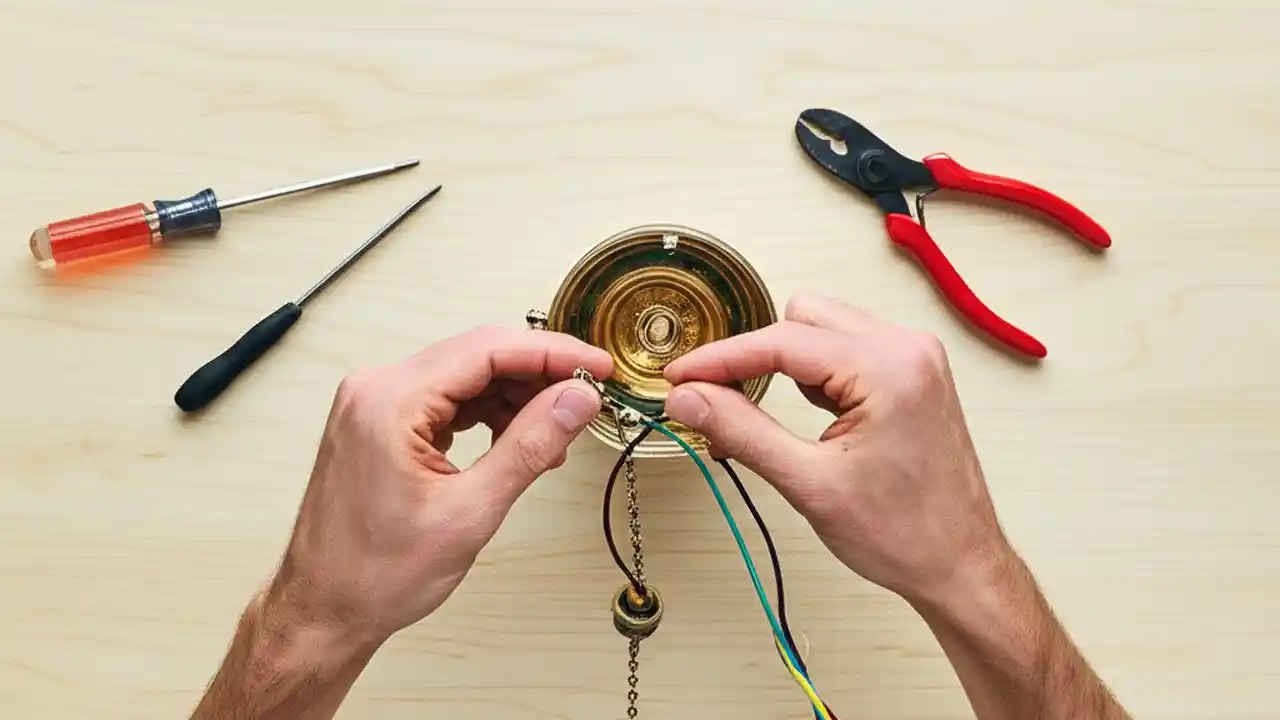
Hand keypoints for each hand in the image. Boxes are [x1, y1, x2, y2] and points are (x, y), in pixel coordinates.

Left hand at [269, 326, 611, 644]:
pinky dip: (487, 413)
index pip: (487, 349)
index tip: (597, 367)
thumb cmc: (375, 575)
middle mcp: (376, 389)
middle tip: (588, 400)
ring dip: (515, 398)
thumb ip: (530, 445)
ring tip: (553, 436)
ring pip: (465, 376)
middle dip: (538, 375)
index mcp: (389, 401)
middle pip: (477, 355)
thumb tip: (577, 399)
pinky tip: (516, 440)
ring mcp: (375, 404)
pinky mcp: (381, 422)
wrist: (324, 611)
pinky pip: (447, 398)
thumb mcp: (471, 511)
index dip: (552, 353)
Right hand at [663, 294, 1007, 604]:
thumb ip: (742, 431)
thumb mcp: (809, 484)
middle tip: (717, 402)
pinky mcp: (914, 375)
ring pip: (824, 331)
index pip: (783, 341)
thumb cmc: (906, 535)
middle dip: (755, 359)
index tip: (679, 377)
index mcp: (889, 370)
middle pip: (802, 319)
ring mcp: (916, 360)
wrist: (960, 567)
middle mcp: (908, 350)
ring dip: (786, 368)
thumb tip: (689, 398)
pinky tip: (805, 420)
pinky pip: (847, 352)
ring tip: (765, 423)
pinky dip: (814, 377)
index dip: (721, 359)